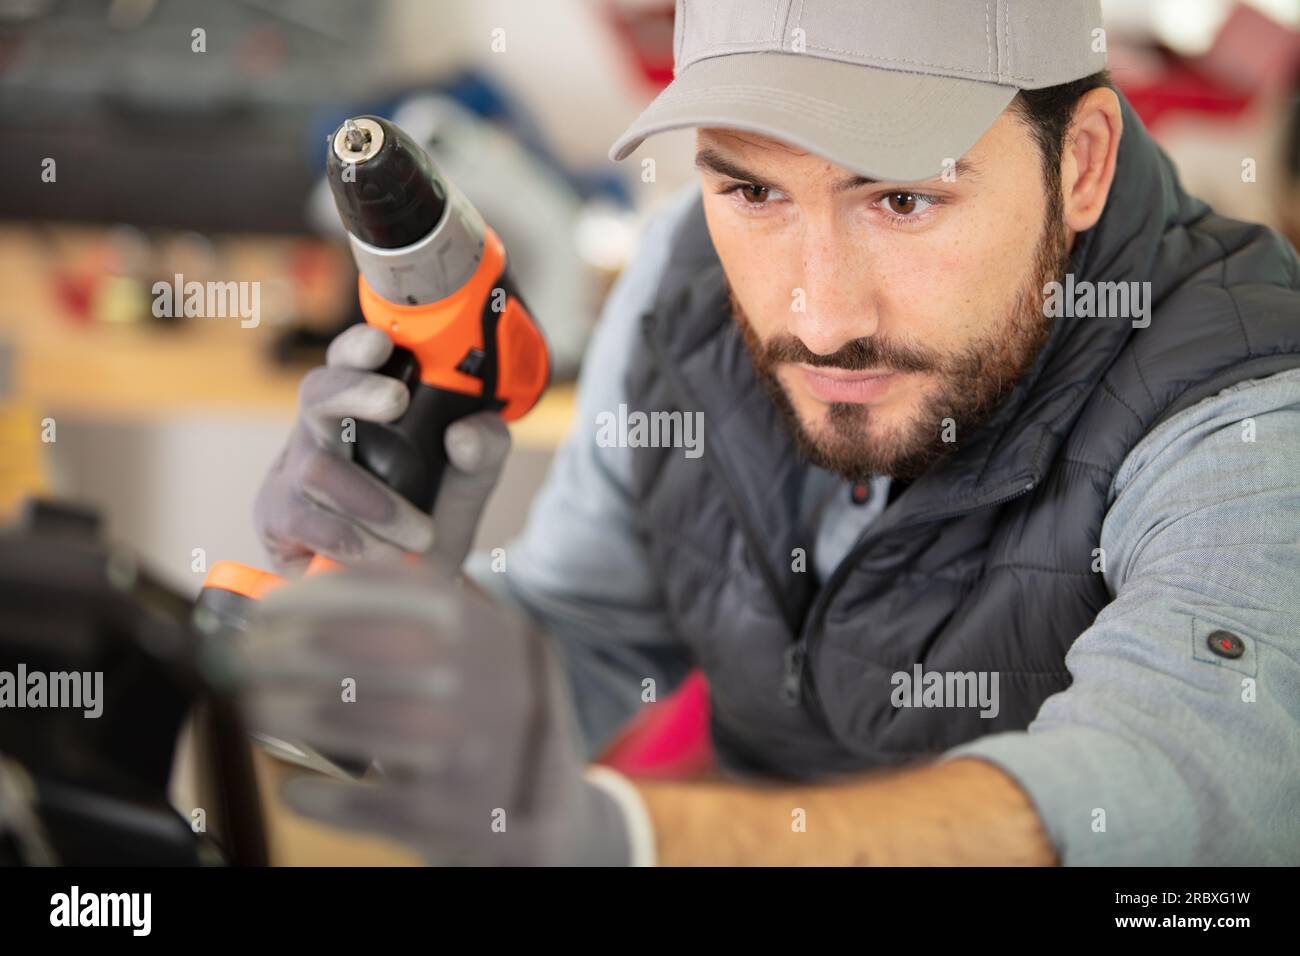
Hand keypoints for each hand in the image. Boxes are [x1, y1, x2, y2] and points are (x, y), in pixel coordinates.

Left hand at [237, 563, 638, 865]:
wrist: (556, 818)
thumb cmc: (500, 720)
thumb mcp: (492, 651)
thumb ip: (429, 615)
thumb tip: (318, 586)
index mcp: (492, 628)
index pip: (386, 591)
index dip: (308, 599)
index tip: (262, 613)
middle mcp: (488, 679)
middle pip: (351, 650)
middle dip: (274, 654)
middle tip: (233, 662)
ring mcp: (474, 748)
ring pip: (346, 719)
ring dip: (278, 712)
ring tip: (245, 710)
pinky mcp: (457, 815)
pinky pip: (365, 801)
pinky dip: (319, 794)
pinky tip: (295, 789)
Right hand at [254, 323, 509, 573]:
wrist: (406, 590)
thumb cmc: (429, 518)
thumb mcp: (470, 482)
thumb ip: (484, 451)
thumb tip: (464, 434)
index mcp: (363, 408)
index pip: (351, 361)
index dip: (358, 347)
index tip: (382, 343)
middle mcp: (322, 431)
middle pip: (317, 392)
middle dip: (355, 391)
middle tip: (397, 400)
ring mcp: (292, 472)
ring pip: (320, 469)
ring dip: (377, 503)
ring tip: (421, 535)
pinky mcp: (276, 517)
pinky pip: (304, 519)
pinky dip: (350, 538)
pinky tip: (383, 556)